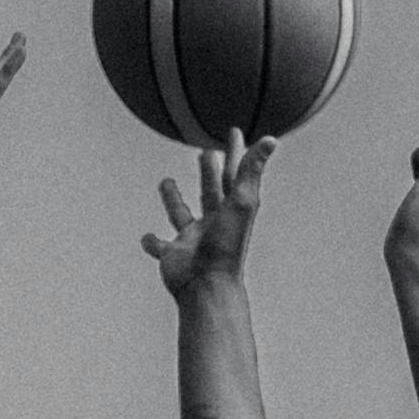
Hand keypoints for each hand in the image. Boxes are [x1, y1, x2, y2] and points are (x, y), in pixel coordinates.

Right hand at [143, 138, 275, 296]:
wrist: (208, 286)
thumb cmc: (226, 245)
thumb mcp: (242, 202)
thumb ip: (252, 170)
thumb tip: (272, 139)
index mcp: (230, 210)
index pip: (234, 174)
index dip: (235, 153)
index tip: (234, 132)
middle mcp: (213, 223)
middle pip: (210, 191)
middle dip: (208, 172)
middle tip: (205, 152)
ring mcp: (191, 239)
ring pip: (181, 215)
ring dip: (173, 200)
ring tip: (166, 182)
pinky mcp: (172, 255)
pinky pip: (159, 246)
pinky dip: (151, 243)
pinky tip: (146, 238)